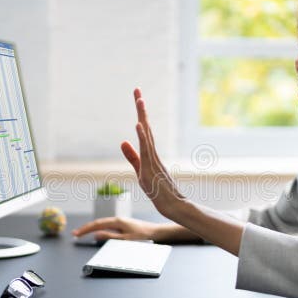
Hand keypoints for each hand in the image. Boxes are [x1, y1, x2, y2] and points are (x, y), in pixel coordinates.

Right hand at [72, 216, 161, 241]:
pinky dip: (99, 228)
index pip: (96, 225)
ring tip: (82, 233)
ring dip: (92, 228)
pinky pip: (107, 226)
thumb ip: (110, 237)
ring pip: (102, 224)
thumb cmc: (143, 236)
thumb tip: (96, 235)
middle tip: (75, 234)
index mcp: (117, 221)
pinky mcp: (123, 224)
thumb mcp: (125, 239)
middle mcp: (117, 219)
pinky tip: (97, 232)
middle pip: (97, 223)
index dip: (85, 229)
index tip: (76, 234)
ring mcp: (120, 221)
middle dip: (85, 228)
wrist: (155, 232)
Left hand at [121, 88, 185, 219]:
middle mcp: (153, 153)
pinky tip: (138, 125)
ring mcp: (153, 160)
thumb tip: (122, 141)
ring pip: (147, 135)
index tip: (138, 96)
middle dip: (141, 108)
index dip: (140, 113)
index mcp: (150, 153)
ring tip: (139, 100)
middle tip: (137, 90)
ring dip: (142, 117)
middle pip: (146, 127)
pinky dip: (142, 137)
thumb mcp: (141, 171)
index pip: (144, 129)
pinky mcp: (151, 169)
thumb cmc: (160, 191)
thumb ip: (132, 157)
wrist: (174, 207)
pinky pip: (146, 151)